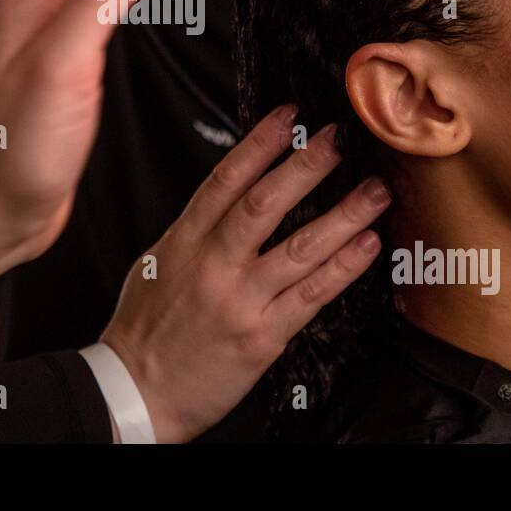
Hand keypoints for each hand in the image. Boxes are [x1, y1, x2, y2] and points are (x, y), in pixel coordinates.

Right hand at [99, 106, 389, 442]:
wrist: (135, 393)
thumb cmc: (145, 330)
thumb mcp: (157, 264)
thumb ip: (195, 232)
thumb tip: (230, 198)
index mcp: (184, 241)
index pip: (225, 180)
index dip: (259, 143)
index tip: (289, 117)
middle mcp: (213, 265)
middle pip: (265, 204)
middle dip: (306, 167)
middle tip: (339, 140)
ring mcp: (239, 300)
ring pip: (299, 248)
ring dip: (344, 215)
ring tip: (374, 191)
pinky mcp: (261, 336)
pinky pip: (311, 296)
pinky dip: (343, 268)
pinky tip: (366, 245)